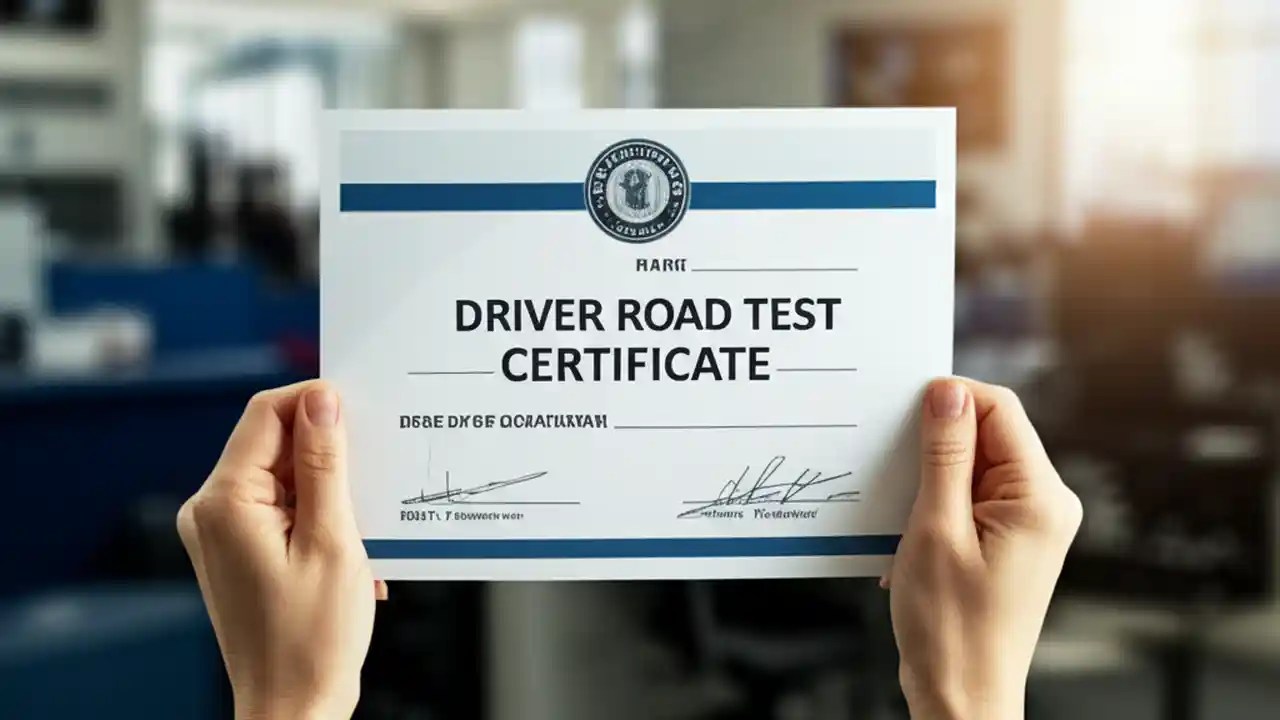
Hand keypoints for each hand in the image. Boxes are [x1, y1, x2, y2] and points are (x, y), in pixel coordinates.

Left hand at [177, 382, 385, 718]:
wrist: (292, 709)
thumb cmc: (311, 641)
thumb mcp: (332, 540)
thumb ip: (325, 464)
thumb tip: (323, 402)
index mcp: (225, 502)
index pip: (266, 414)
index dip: (314, 402)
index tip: (361, 407)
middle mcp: (211, 512)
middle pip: (274, 443)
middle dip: (328, 451)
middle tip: (374, 474)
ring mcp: (221, 533)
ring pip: (283, 476)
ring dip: (330, 489)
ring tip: (363, 528)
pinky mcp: (238, 551)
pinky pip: (281, 507)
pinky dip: (321, 516)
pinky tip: (351, 550)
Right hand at [885, 378, 1081, 719]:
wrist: (962, 696)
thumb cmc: (951, 630)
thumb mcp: (935, 529)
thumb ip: (944, 455)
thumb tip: (947, 392)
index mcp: (1040, 498)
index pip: (999, 409)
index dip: (949, 400)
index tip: (901, 411)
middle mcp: (1045, 505)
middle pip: (987, 434)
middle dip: (935, 444)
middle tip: (893, 469)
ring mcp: (1029, 524)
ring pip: (973, 466)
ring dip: (930, 478)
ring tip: (904, 516)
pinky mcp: (1008, 540)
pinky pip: (969, 496)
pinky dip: (934, 505)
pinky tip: (911, 537)